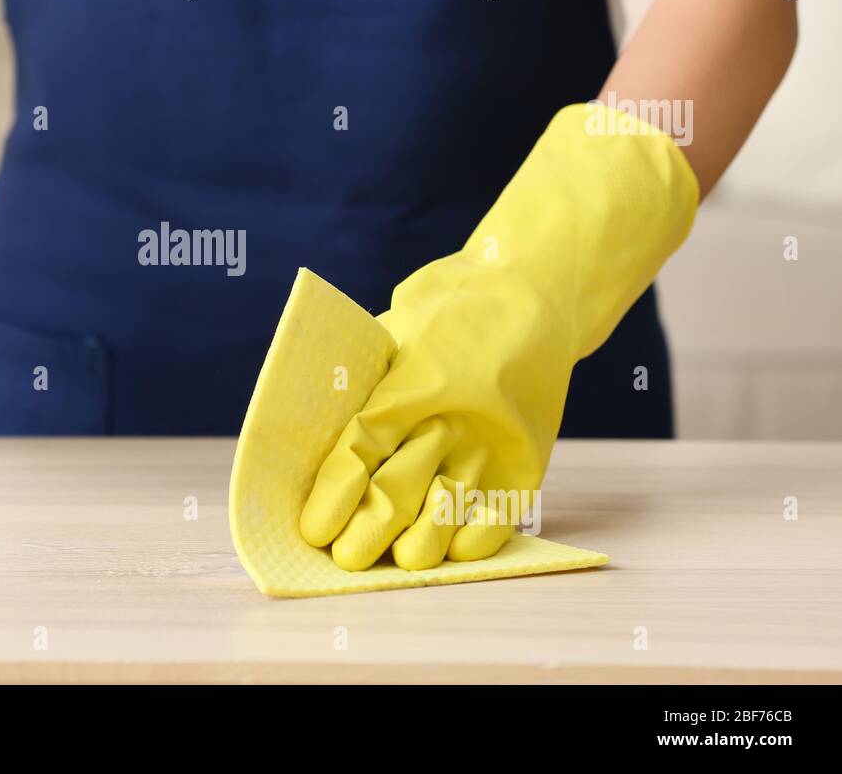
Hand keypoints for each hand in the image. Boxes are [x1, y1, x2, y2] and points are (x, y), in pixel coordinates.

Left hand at [300, 103, 699, 570]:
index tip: (313, 527)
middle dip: (366, 534)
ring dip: (417, 546)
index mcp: (410, 380)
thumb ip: (369, 381)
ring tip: (397, 560)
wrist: (536, 289)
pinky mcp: (530, 458)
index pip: (358, 451)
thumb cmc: (450, 307)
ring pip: (448, 513)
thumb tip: (321, 439)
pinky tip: (451, 549)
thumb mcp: (396, 328)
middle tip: (346, 557)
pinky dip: (472, 539)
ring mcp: (494, 440)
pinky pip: (500, 515)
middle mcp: (452, 416)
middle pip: (397, 492)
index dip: (333, 496)